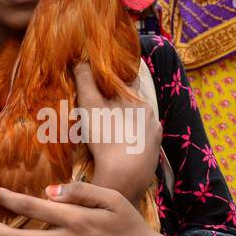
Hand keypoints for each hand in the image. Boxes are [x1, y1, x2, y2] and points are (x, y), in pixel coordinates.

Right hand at [73, 62, 161, 203]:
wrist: (123, 176)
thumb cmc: (105, 137)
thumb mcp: (89, 104)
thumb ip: (84, 80)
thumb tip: (81, 60)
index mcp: (137, 98)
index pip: (124, 83)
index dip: (110, 84)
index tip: (99, 89)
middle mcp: (151, 113)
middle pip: (131, 104)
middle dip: (117, 106)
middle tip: (99, 114)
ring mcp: (155, 135)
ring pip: (137, 123)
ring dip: (125, 125)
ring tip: (108, 134)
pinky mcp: (154, 153)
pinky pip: (141, 141)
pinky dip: (131, 142)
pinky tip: (118, 148)